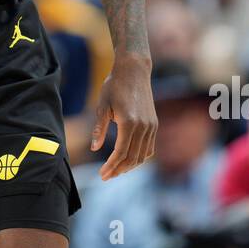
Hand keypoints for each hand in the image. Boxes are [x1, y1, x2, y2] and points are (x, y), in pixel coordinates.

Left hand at [90, 54, 156, 180]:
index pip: (121, 153)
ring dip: (129, 166)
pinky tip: (128, 159)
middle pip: (132, 158)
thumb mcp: (102, 105)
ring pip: (142, 155)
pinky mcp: (154, 124)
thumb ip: (99, 128)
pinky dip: (139, 157)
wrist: (134, 71)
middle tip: (106, 176)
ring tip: (116, 170)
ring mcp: (151, 126)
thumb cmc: (114, 86)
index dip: (111, 166)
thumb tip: (94, 148)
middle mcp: (143, 127)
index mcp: (129, 123)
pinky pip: (149, 148)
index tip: (102, 174)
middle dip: (119, 170)